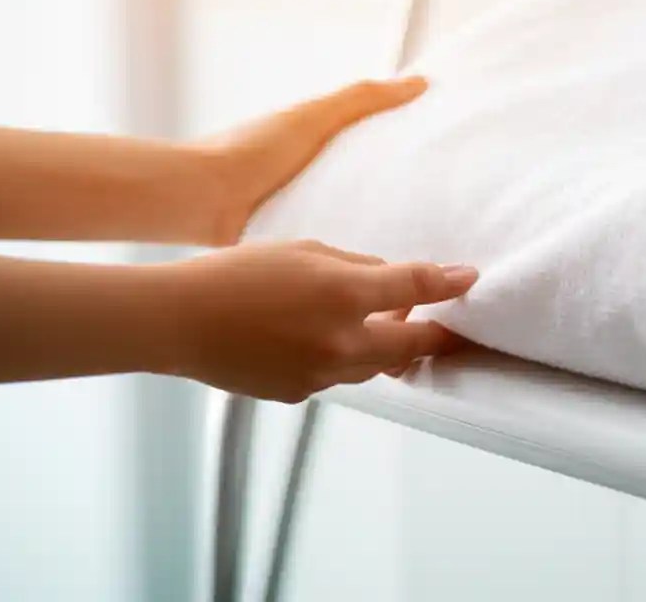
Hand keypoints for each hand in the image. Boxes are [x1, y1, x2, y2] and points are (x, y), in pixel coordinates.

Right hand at [154, 239, 476, 402]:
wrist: (176, 322)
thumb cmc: (235, 274)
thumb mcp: (302, 251)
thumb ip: (354, 266)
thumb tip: (390, 281)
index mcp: (342, 295)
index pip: (415, 287)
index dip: (449, 282)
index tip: (469, 278)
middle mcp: (339, 342)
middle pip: (410, 346)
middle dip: (436, 335)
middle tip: (450, 326)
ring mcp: (320, 375)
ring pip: (375, 365)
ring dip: (389, 346)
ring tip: (386, 321)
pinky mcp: (299, 394)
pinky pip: (338, 376)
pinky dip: (344, 357)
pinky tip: (325, 337)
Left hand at [199, 77, 427, 244]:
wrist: (201, 201)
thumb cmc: (252, 151)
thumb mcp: (313, 117)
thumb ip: (361, 100)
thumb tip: (418, 82)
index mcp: (319, 142)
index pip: (376, 142)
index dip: (408, 145)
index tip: (445, 156)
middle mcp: (313, 175)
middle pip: (369, 182)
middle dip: (401, 193)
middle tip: (446, 212)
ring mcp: (302, 209)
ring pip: (353, 216)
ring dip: (378, 227)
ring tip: (422, 246)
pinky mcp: (292, 241)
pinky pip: (331, 246)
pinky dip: (351, 254)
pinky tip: (378, 270)